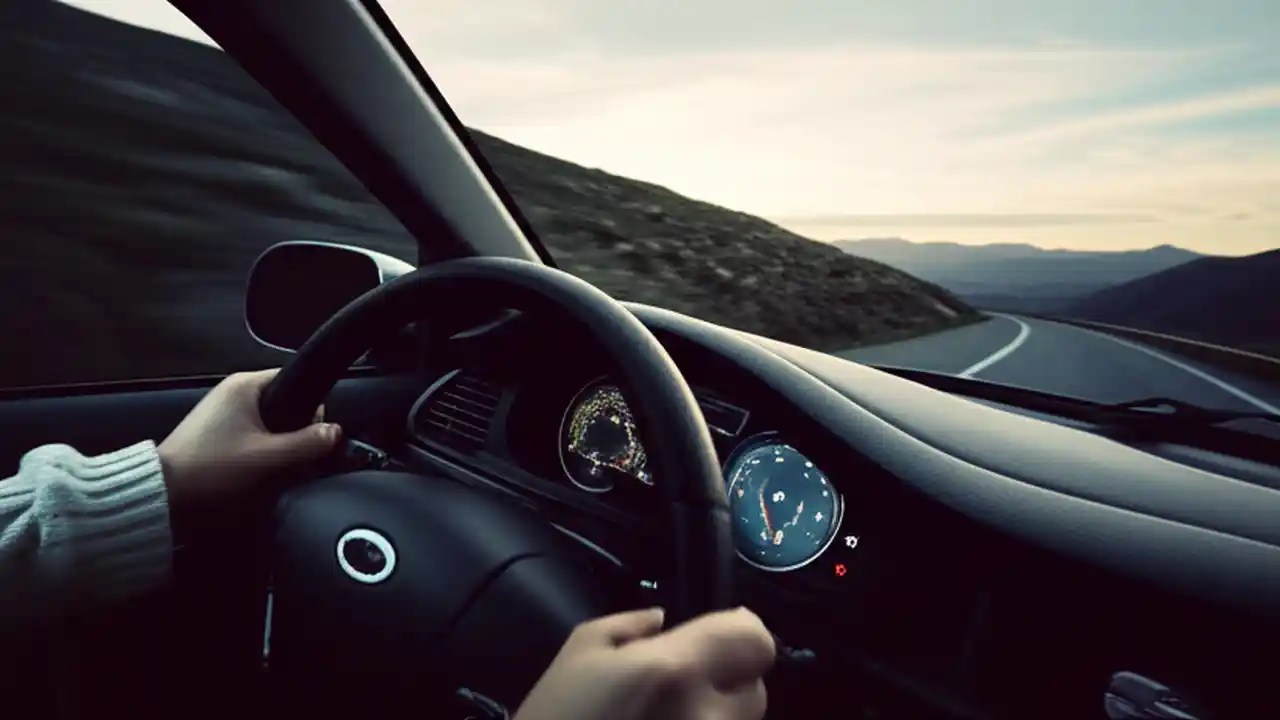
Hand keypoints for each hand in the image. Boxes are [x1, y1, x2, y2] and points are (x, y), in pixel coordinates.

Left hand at [157, 369, 340, 514]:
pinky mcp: (213, 438)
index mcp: (245, 386)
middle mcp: (232, 394)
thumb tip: (335, 432)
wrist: (161, 498)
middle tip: (296, 461)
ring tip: (276, 473)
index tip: (314, 437)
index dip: (312, 409)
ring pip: (269, 428)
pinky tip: (259, 477)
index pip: (296, 382)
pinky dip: (260, 456)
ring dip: (278, 449)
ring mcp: (220, 416)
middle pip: (284, 407)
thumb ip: (308, 443)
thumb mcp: (269, 458)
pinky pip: (251, 441)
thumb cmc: (214, 469)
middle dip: (295, 434)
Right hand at [514, 606, 774, 719]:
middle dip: (726, 683)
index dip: (741, 634)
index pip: (755, 641)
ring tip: (667, 716)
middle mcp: (707, 715)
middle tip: (683, 686)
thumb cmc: (554, 718)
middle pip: (754, 689)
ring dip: (714, 716)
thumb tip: (663, 620)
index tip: (718, 637)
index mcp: (675, 670)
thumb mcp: (579, 652)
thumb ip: (629, 625)